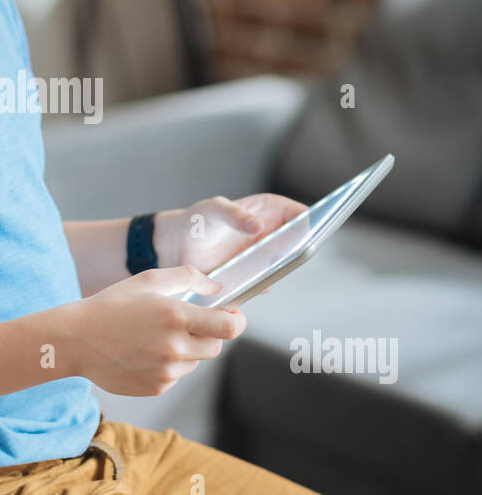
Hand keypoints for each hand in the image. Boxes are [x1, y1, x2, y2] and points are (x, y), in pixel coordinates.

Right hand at [67, 265, 246, 398]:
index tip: (232, 315)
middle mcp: (175, 347)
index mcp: (176, 317)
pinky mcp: (156, 387)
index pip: (230, 327)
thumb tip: (216, 288)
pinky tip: (145, 352)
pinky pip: (177, 376)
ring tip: (156, 337)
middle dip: (210, 334)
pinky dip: (169, 365)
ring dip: (187, 350)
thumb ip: (188, 277)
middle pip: (217, 347)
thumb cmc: (111, 305)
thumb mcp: (148, 279)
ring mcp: (166, 371)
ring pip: (196, 362)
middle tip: (188, 323)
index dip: (237, 320)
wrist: (76, 341)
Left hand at [153, 193, 307, 276]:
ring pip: (285, 265)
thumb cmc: (198, 220)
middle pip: (300, 242)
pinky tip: (250, 284)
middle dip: (301, 250)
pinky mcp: (254, 277)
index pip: (301, 214)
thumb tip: (257, 225)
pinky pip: (266, 283)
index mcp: (269, 209)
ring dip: (280, 270)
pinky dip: (262, 285)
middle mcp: (273, 233)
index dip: (314, 222)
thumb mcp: (213, 210)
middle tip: (293, 254)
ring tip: (265, 269)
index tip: (315, 233)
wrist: (178, 246)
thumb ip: (233, 215)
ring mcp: (265, 257)